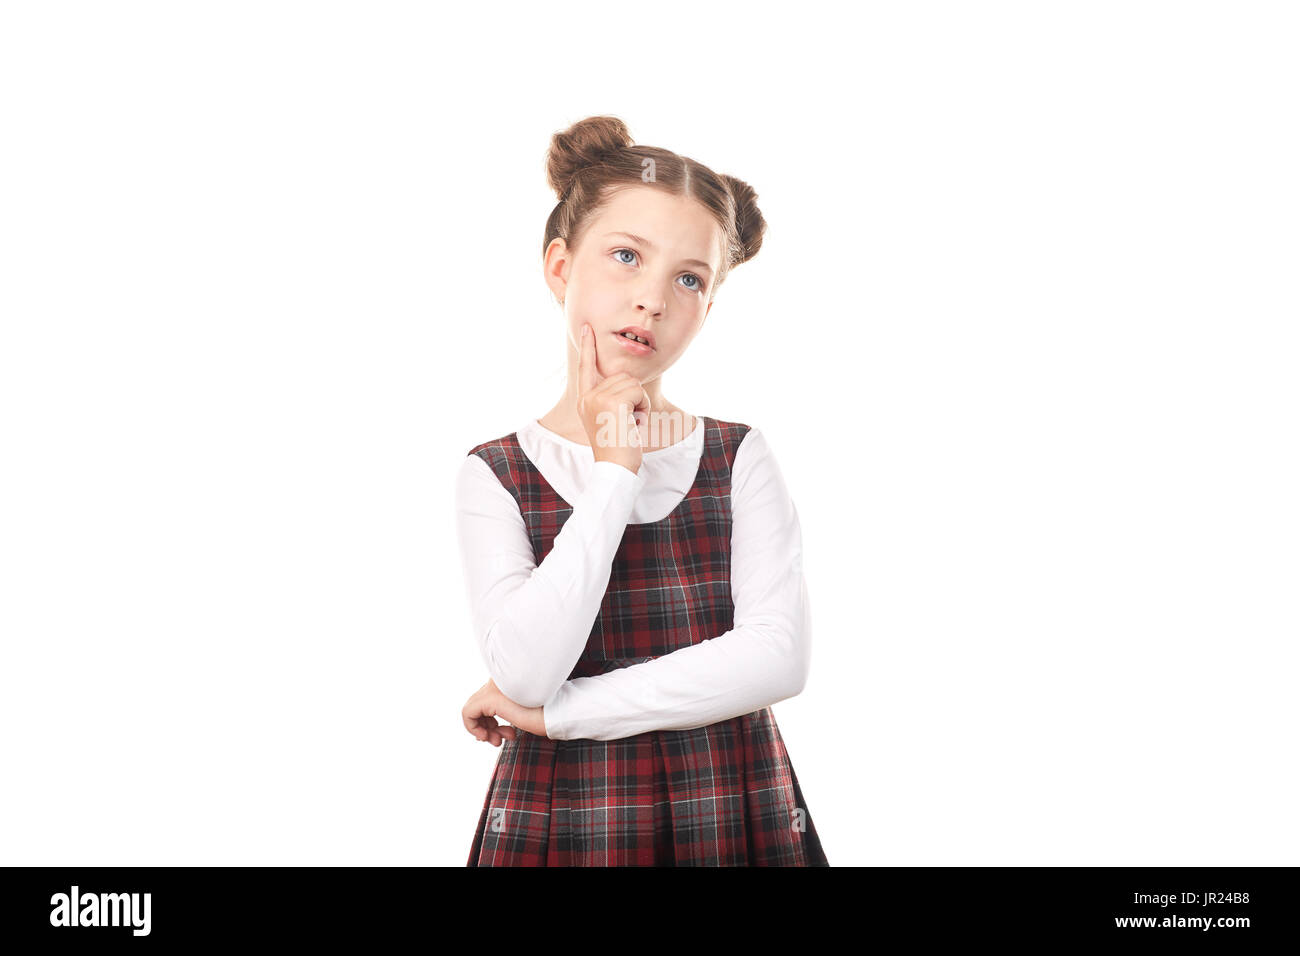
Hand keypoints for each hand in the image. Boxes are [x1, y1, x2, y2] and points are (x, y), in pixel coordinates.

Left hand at [461, 677, 547, 744]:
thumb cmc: (545, 715)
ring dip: (482, 730)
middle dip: (486, 727)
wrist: (558, 713)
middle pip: (478, 705)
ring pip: (471, 709)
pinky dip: (472, 728)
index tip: (500, 734)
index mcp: (506, 680)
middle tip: (499, 740)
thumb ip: (501, 716)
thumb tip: (480, 733)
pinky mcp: (491, 697)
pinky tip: (488, 737)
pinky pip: (467, 713)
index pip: (485, 699)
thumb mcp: (518, 714)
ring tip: (498, 740)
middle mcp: (498, 680)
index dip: (488, 721)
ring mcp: (494, 687)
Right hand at [576, 322, 650, 475]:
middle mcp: (587, 396)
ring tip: (631, 423)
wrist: (615, 469)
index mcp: (584, 400)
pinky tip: (635, 424)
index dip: (588, 346)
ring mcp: (598, 398)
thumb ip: (611, 399)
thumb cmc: (618, 448)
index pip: (586, 367)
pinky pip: (639, 391)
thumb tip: (626, 380)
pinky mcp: (612, 401)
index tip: (587, 327)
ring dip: (640, 403)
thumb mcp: (610, 420)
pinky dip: (644, 407)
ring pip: (632, 383)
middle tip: (628, 421)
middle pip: (621, 376)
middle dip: (634, 397)